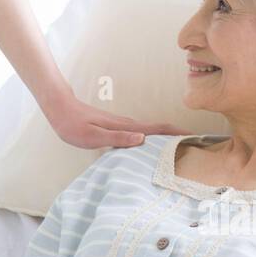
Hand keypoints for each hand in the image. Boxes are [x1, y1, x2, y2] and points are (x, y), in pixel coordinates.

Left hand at [44, 91, 183, 148]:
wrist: (59, 108)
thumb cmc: (72, 124)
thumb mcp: (92, 136)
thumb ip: (116, 138)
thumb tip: (141, 139)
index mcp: (125, 126)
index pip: (156, 129)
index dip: (175, 133)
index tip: (194, 137)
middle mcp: (127, 124)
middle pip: (158, 130)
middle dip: (177, 136)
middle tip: (196, 145)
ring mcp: (122, 125)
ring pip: (150, 131)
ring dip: (166, 138)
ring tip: (180, 148)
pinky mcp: (116, 127)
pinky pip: (140, 133)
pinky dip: (151, 138)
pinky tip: (151, 146)